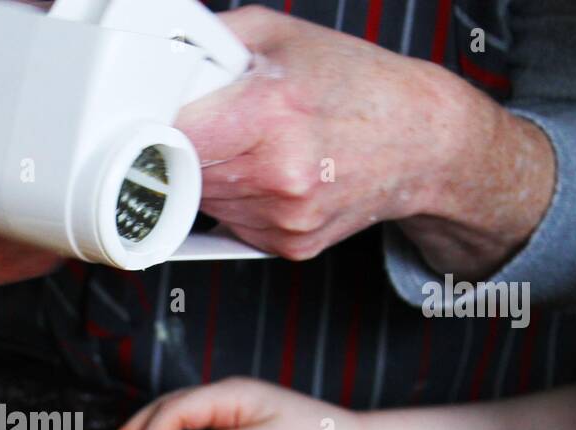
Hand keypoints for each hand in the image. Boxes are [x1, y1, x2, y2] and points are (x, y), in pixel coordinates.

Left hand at [178, 6, 552, 275]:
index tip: (154, 118)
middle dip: (189, 145)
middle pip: (183, 170)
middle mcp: (277, 172)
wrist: (422, 141)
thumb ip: (210, 42)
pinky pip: (232, 224)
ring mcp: (284, 216)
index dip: (156, 123)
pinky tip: (272, 175)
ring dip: (213, 176)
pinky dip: (240, 201)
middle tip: (221, 121)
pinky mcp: (288, 245)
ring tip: (257, 145)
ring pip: (204, 201)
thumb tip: (158, 57)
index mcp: (270, 113)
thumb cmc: (356, 85)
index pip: (170, 134)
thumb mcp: (280, 37)